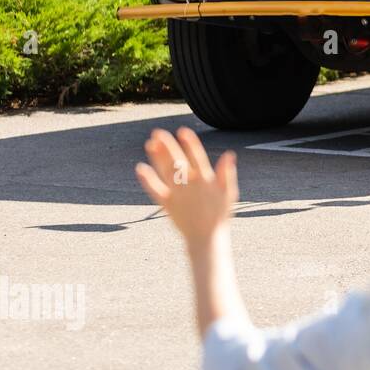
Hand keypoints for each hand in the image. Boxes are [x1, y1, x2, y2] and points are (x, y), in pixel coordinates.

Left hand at [136, 127, 237, 254]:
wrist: (206, 238)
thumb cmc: (219, 215)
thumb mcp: (228, 194)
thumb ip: (227, 174)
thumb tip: (230, 154)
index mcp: (206, 180)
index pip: (197, 158)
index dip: (190, 144)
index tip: (182, 131)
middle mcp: (190, 185)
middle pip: (177, 162)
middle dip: (167, 146)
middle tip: (157, 132)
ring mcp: (177, 194)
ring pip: (165, 172)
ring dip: (157, 158)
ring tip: (150, 143)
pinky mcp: (167, 204)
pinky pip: (155, 190)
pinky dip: (147, 180)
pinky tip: (140, 168)